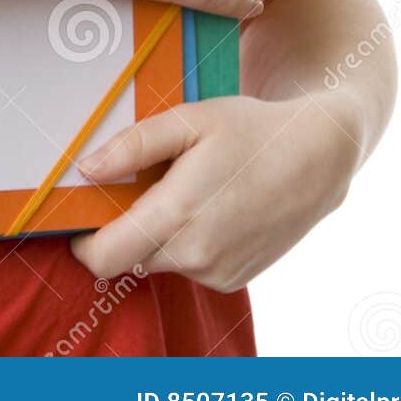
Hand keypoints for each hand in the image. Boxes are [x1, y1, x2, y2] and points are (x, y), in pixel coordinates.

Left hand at [69, 92, 358, 291]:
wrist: (318, 157)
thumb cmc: (250, 130)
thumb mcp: (189, 120)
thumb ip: (132, 145)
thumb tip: (85, 169)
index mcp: (178, 216)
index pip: (103, 258)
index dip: (82, 242)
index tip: (81, 217)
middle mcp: (196, 256)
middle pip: (129, 258)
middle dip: (124, 228)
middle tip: (143, 186)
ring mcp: (218, 273)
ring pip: (160, 261)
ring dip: (160, 234)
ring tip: (188, 189)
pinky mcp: (234, 280)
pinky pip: (190, 266)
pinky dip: (189, 243)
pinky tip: (213, 208)